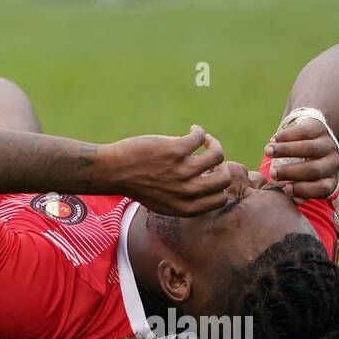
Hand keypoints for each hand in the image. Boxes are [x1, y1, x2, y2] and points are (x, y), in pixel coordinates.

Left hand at [112, 125, 231, 215]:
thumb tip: (205, 178)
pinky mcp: (176, 150)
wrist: (114, 172)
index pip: (220, 199)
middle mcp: (187, 192)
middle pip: (225, 179)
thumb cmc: (136, 185)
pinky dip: (200, 132)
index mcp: (186, 207)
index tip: (211, 173)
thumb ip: (184, 198)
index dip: (219, 185)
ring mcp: (183, 170)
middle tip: (211, 156)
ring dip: (214, 144)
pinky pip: (200, 138)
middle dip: (222, 166)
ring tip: (204, 139)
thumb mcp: (162, 202)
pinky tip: (193, 130)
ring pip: (217, 155)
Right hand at [264, 116, 338, 198]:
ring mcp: (328, 144)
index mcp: (331, 179)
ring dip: (285, 150)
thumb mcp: (309, 179)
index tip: (285, 189)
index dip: (304, 190)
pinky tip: (273, 140)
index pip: (323, 188)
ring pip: (308, 148)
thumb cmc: (308, 165)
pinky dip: (286, 136)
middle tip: (272, 173)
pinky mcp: (319, 128)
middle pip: (314, 169)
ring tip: (267, 152)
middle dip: (291, 172)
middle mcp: (333, 162)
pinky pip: (303, 132)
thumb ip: (299, 189)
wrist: (321, 138)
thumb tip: (291, 196)